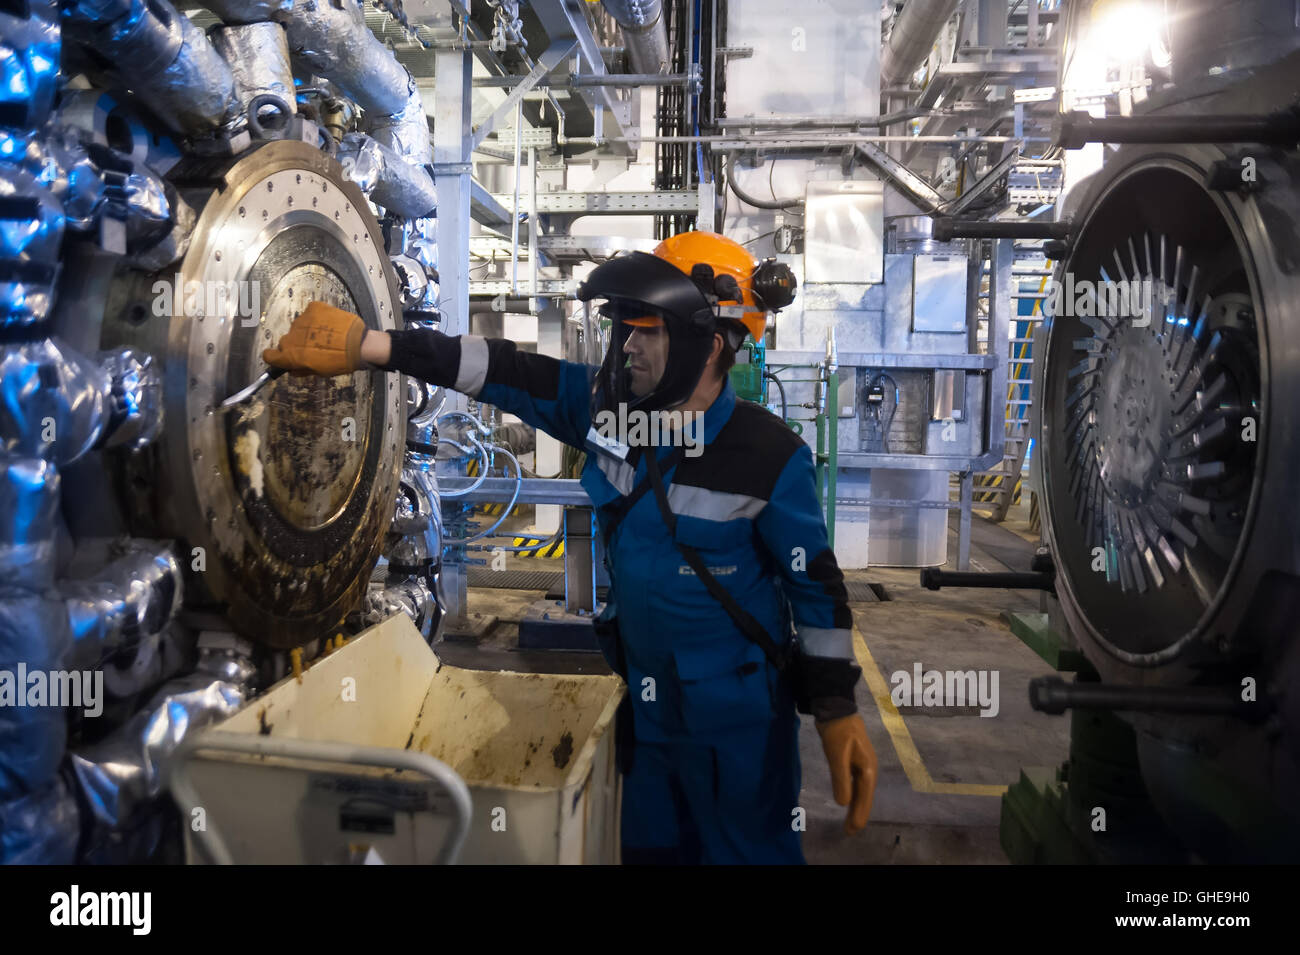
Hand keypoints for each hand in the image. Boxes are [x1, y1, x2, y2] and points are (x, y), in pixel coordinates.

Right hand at [263, 301, 366, 375]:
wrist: (359, 344)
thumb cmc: (340, 362)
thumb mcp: (319, 371)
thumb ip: (301, 369)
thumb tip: (292, 369)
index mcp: (290, 355)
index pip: (269, 355)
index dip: (275, 357)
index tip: (281, 357)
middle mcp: (291, 336)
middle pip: (286, 341)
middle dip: (296, 345)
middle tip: (312, 348)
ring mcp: (302, 320)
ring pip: (298, 327)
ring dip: (307, 331)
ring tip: (325, 336)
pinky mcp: (313, 308)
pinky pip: (310, 313)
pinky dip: (316, 318)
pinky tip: (329, 324)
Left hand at [816, 714, 876, 833]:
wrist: (837, 709)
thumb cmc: (838, 731)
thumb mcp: (837, 754)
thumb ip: (841, 778)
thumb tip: (843, 803)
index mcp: (867, 768)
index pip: (864, 796)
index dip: (859, 814)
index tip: (853, 829)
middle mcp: (868, 769)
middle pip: (864, 796)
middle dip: (858, 814)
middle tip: (849, 832)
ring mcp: (861, 765)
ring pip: (860, 791)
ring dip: (855, 807)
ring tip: (849, 823)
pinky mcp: (854, 761)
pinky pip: (854, 784)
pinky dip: (851, 795)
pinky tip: (847, 802)